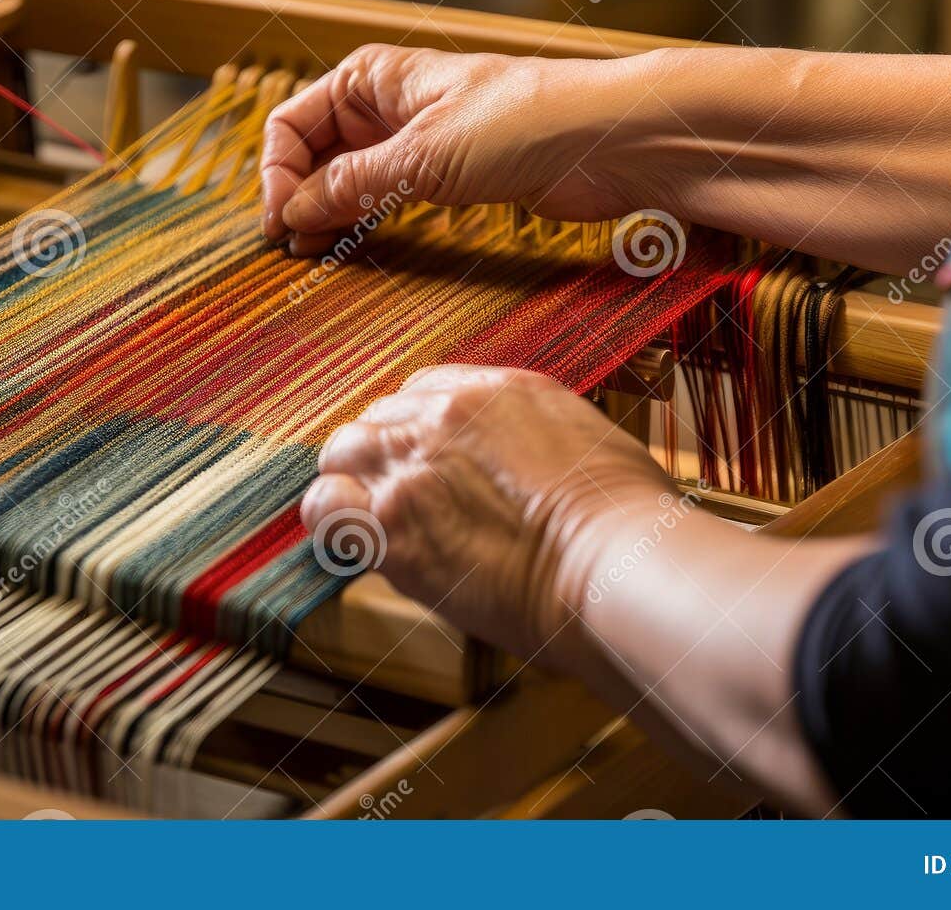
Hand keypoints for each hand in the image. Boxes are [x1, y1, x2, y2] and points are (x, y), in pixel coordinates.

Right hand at [260, 45, 662, 255]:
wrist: (605, 141)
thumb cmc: (523, 121)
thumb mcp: (422, 155)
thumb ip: (352, 184)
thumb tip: (294, 212)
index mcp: (371, 79)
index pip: (292, 123)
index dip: (277, 174)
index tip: (280, 224)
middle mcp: (388, 107)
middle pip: (315, 154)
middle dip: (298, 197)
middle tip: (292, 250)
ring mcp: (416, 144)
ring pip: (349, 180)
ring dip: (328, 215)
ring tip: (316, 256)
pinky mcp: (447, 179)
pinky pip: (388, 201)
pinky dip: (365, 223)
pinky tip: (354, 248)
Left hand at [300, 363, 673, 664]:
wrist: (614, 560)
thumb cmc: (626, 518)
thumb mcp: (591, 440)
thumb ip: (541, 439)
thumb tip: (533, 463)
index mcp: (496, 390)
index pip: (424, 392)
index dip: (420, 430)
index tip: (429, 461)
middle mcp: (443, 416)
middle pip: (378, 418)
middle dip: (384, 455)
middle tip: (404, 497)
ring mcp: (410, 468)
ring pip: (343, 453)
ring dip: (353, 482)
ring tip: (375, 520)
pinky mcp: (390, 526)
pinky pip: (325, 506)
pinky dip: (332, 521)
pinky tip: (355, 542)